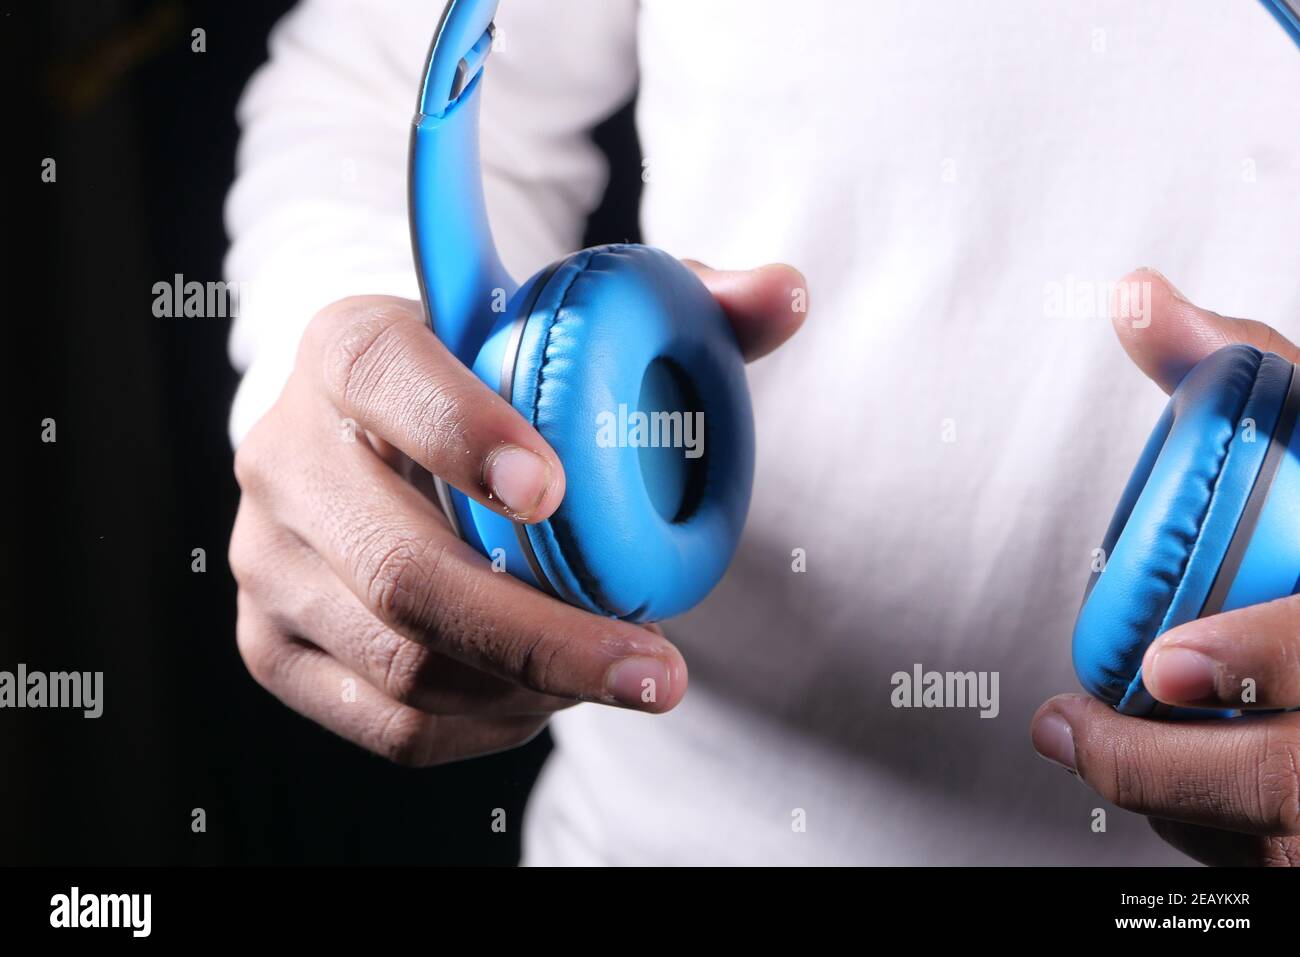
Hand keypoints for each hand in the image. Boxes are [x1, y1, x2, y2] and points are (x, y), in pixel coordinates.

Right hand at [230, 261, 805, 765]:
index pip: (387, 378)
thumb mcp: (568, 320)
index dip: (462, 434)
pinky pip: (386, 722)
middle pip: (399, 569)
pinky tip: (547, 698)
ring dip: (529, 688)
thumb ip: (679, 302)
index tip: (554, 492)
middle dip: (538, 634)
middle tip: (656, 665)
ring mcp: (265, 561)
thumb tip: (785, 295)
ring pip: (401, 661)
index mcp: (347, 347)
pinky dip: (484, 727)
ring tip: (619, 674)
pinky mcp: (272, 643)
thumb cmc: (487, 373)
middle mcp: (284, 454)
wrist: (376, 431)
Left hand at [1031, 268, 1299, 864]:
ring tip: (1089, 752)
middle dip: (1166, 765)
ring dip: (1180, 807)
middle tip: (1073, 727)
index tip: (1172, 662)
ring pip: (1281, 834)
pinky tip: (1179, 800)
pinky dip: (1224, 835)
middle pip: (1292, 774)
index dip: (1262, 657)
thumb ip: (1260, 373)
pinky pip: (1281, 860)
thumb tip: (1139, 299)